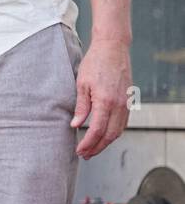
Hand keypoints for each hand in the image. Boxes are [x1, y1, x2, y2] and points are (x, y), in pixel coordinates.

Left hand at [72, 39, 131, 158]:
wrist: (112, 49)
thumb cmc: (95, 63)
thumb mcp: (81, 84)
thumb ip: (81, 106)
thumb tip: (75, 125)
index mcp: (106, 101)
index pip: (97, 130)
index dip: (88, 143)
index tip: (79, 150)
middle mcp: (119, 106)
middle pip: (109, 135)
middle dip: (97, 148)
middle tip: (85, 155)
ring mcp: (126, 104)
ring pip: (118, 131)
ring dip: (106, 142)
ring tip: (93, 149)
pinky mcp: (128, 101)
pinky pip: (123, 123)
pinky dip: (114, 132)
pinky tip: (104, 135)